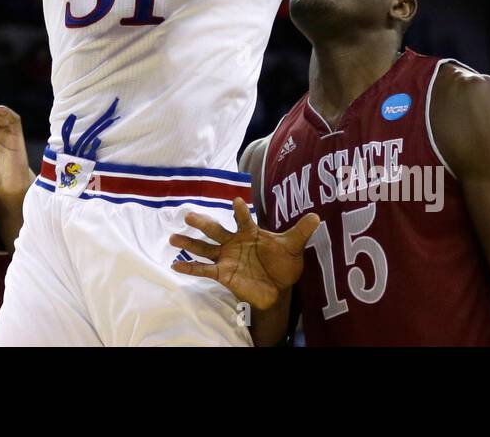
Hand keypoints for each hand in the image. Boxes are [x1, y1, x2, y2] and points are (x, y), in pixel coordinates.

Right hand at [170, 198, 320, 309]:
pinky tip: (175, 266)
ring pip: (204, 248)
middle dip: (203, 223)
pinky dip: (189, 268)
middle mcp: (233, 242)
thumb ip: (301, 231)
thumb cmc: (283, 263)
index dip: (240, 211)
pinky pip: (204, 269)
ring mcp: (226, 257)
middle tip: (188, 214)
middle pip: (215, 230)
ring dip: (189, 243)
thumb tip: (317, 216)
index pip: (243, 219)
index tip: (238, 201)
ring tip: (173, 237)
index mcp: (249, 232)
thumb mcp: (293, 246)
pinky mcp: (222, 273)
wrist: (278, 288)